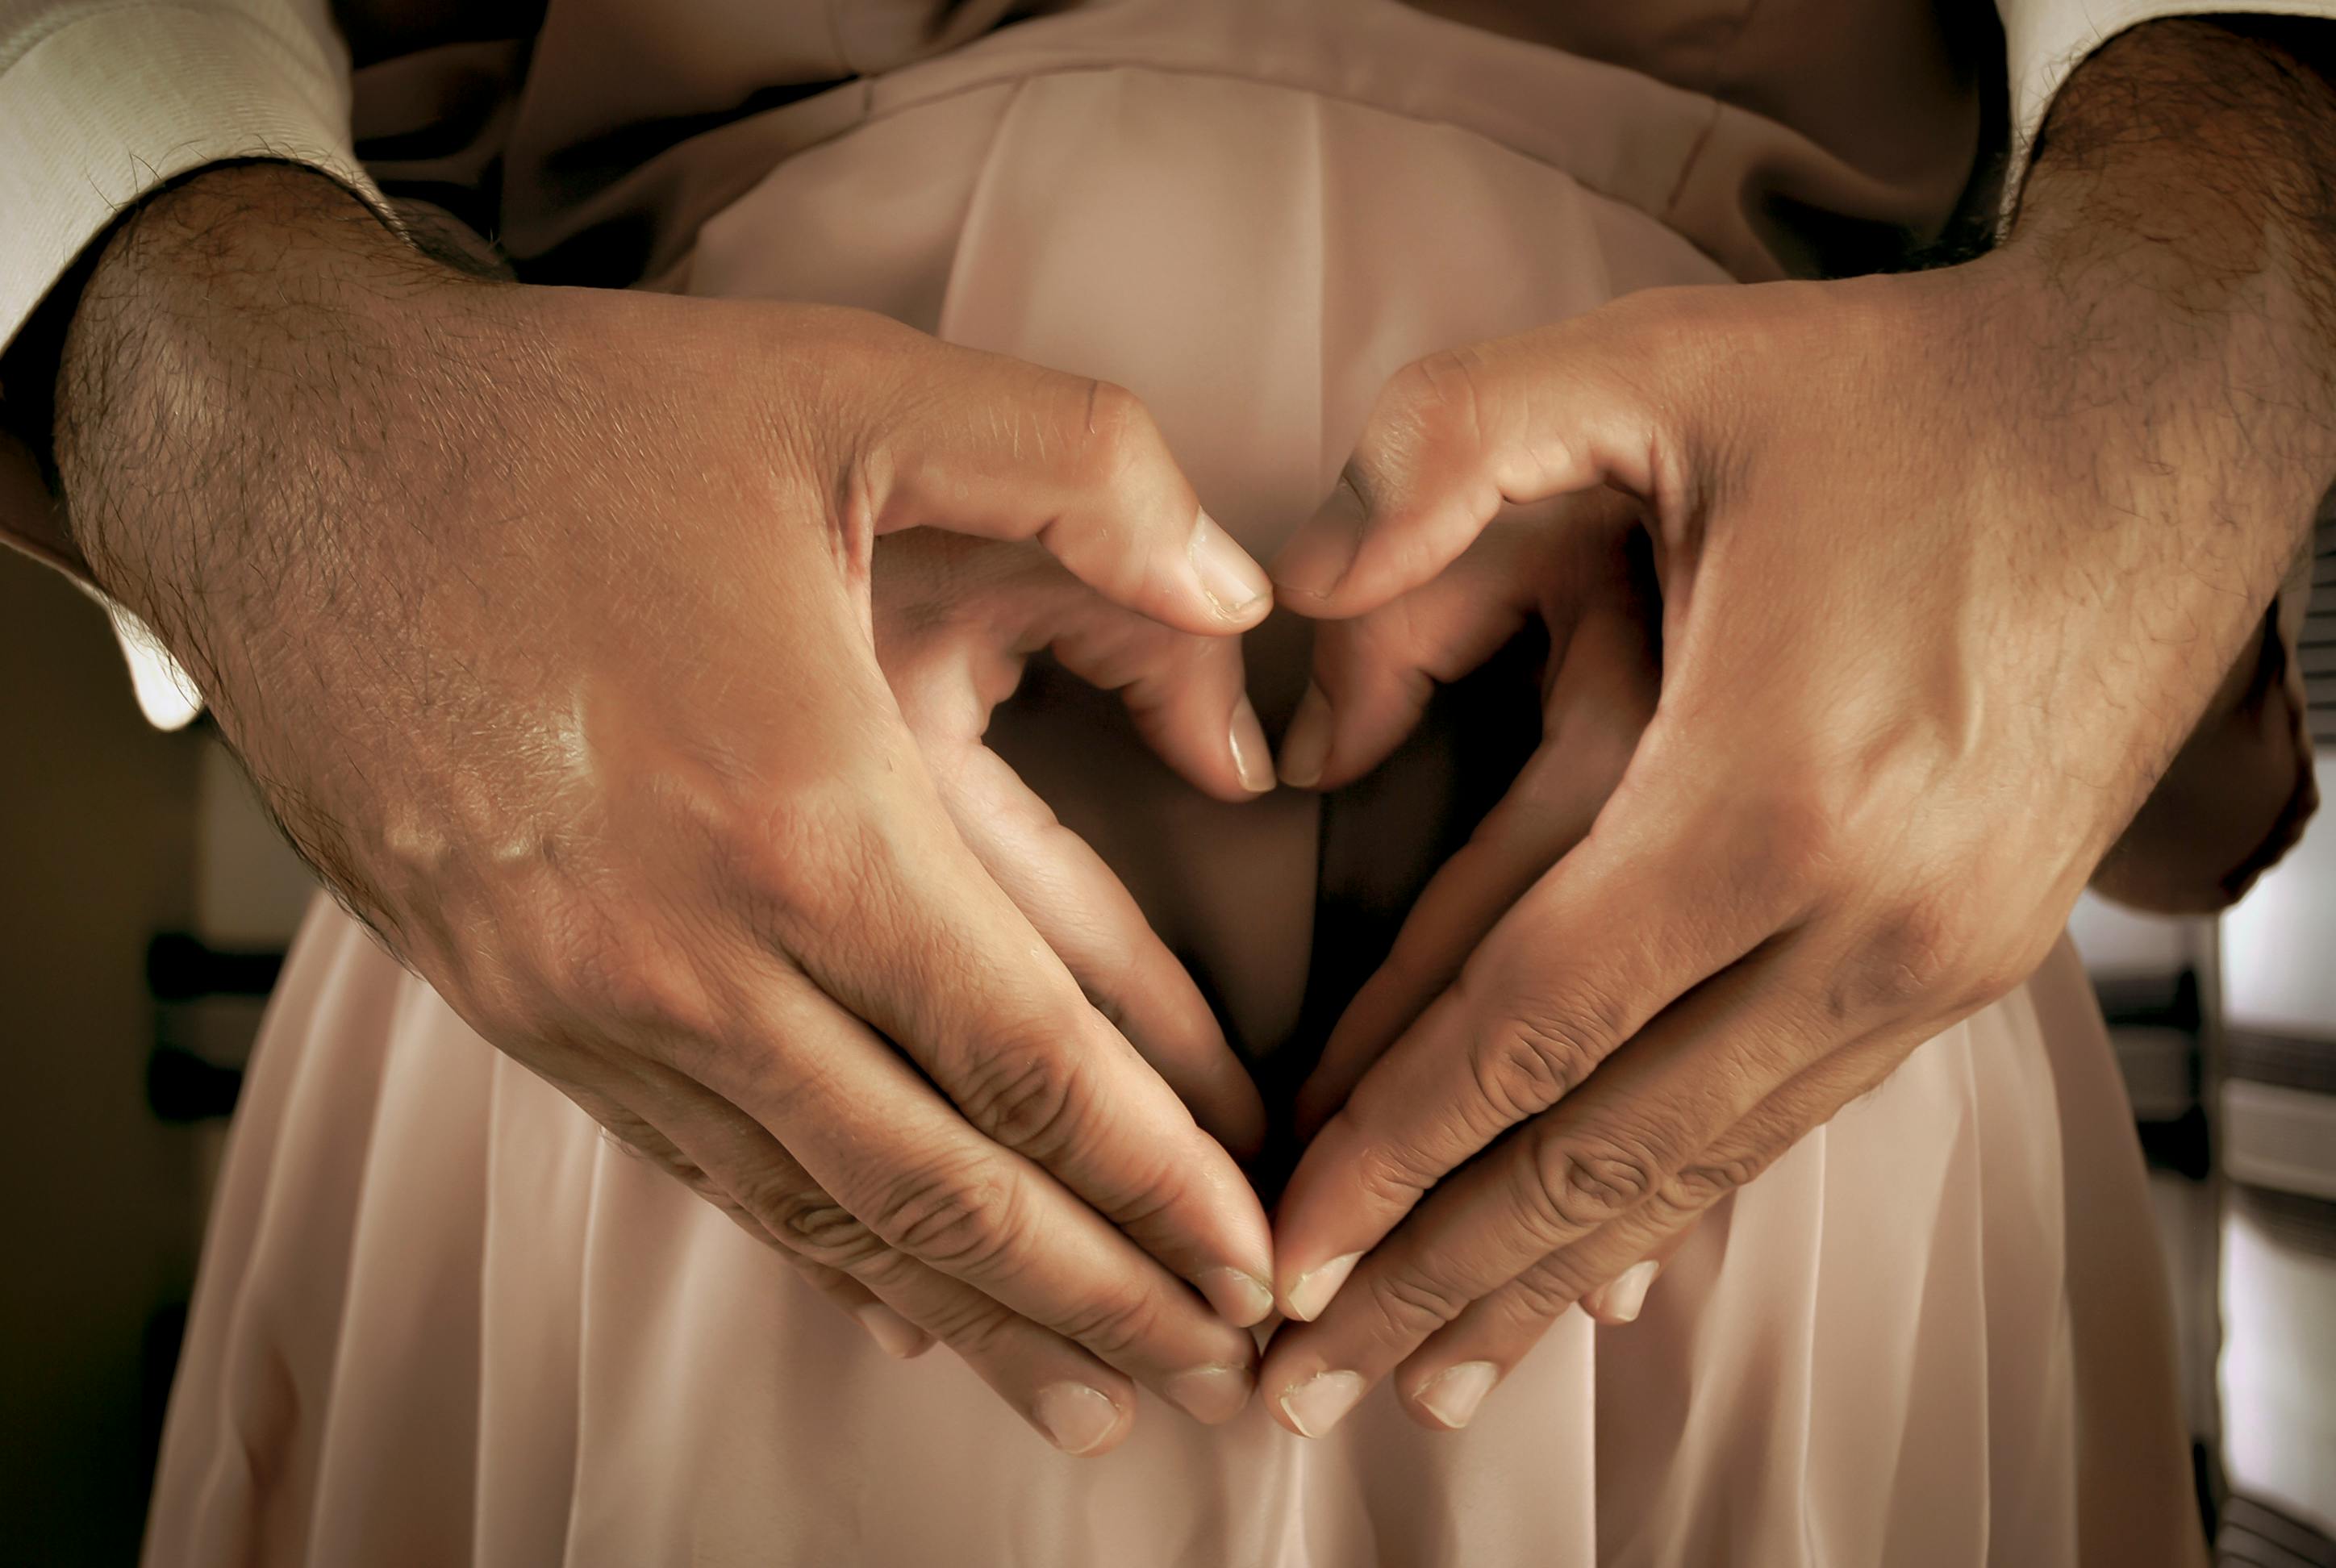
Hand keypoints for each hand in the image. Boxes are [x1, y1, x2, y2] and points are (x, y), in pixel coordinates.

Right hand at [56, 164, 1280, 1453]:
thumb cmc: (570, 420)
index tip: (1255, 1262)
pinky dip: (818, 1248)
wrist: (282, 461)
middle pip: (936, 1182)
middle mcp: (688, 947)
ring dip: (971, 1313)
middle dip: (1097, 1295)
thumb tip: (1241, 598)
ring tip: (1093, 1390)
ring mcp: (582, 998)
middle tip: (1223, 1373)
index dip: (1159, 1179)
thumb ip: (1085, 469)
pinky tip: (900, 1303)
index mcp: (801, 809)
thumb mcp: (849, 382)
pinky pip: (699, 1166)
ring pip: (817, 1208)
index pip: (1026, 1056)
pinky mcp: (511, 1004)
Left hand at [1254, 20, 2335, 1437]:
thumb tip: (1294, 619)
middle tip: (1299, 1381)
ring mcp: (1936, 959)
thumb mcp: (1650, 366)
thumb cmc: (1903, 391)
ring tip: (1425, 1373)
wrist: (2171, 417)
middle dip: (1438, 1271)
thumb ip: (1441, 459)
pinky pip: (1780, 1120)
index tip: (1274, 1243)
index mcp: (1774, 790)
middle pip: (1604, 1145)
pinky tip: (1595, 1281)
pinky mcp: (1965, 959)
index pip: (1527, 1020)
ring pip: (1698, 1164)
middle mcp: (1870, 919)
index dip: (1385, 1144)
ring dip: (1547, 1277)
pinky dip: (1668, 1209)